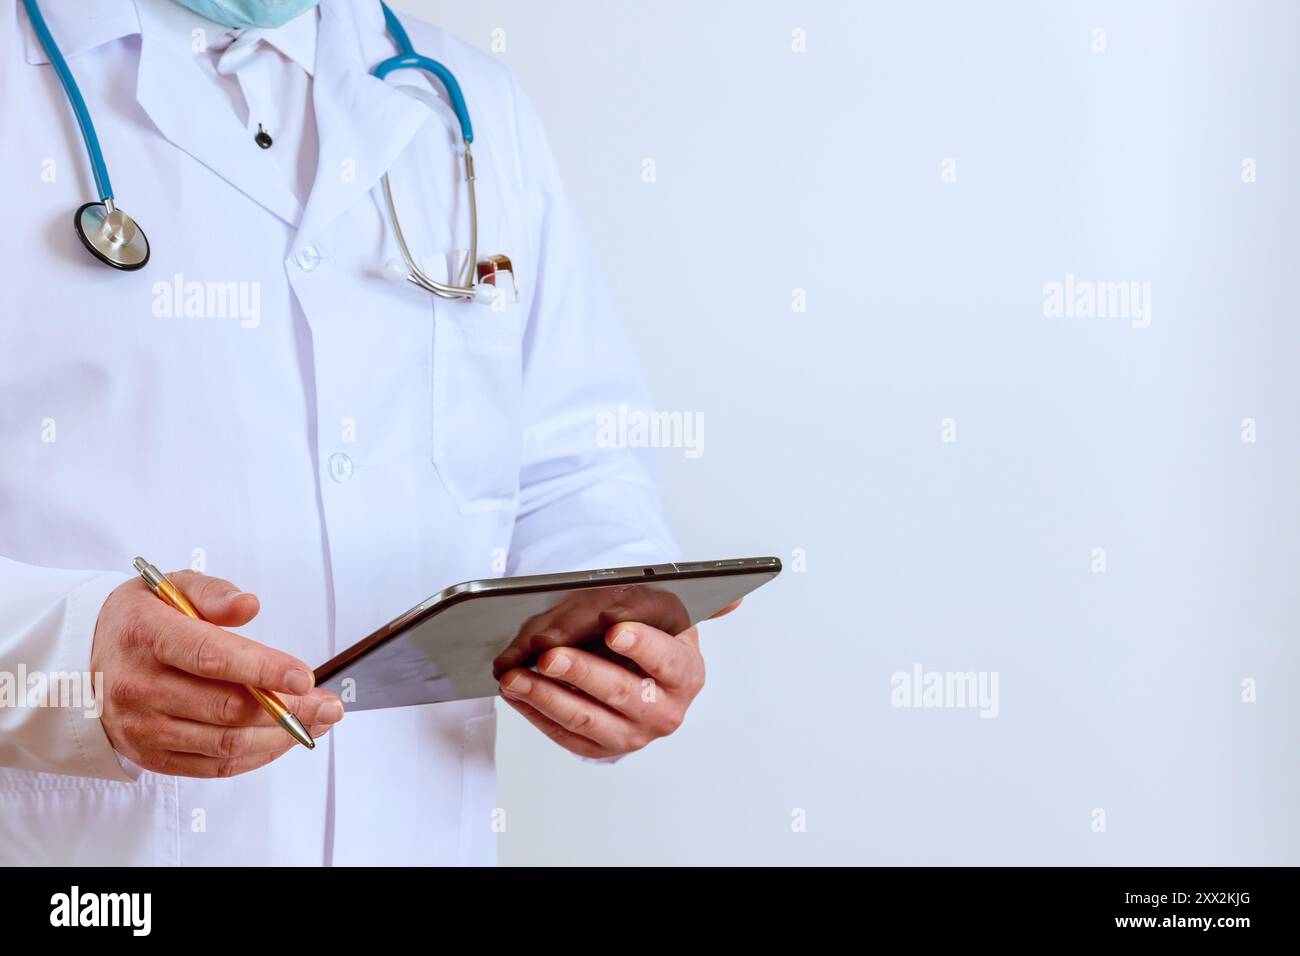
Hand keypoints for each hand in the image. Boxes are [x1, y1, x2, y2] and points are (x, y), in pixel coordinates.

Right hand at [90, 570, 342, 777]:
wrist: (86, 659)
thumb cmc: (143, 619)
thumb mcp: (171, 586)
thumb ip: (213, 593)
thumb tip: (250, 605)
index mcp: (146, 636)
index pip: (210, 657)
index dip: (263, 669)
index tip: (305, 676)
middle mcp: (139, 686)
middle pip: (226, 707)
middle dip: (289, 708)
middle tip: (330, 704)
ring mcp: (143, 726)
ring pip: (225, 742)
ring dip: (280, 736)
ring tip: (317, 722)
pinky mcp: (151, 755)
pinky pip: (213, 766)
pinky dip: (257, 757)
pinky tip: (284, 739)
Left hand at [498, 600, 739, 757]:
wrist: (638, 675)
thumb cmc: (650, 638)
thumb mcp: (668, 617)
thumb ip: (691, 604)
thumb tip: (735, 598)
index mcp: (686, 673)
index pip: (666, 659)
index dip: (642, 645)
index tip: (615, 629)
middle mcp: (664, 711)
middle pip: (620, 692)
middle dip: (581, 672)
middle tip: (549, 654)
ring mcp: (631, 736)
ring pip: (586, 719)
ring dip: (546, 696)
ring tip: (515, 676)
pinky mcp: (600, 749)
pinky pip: (564, 735)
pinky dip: (537, 713)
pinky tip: (517, 692)